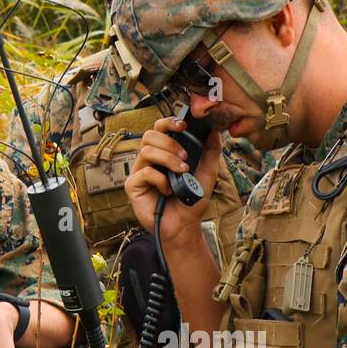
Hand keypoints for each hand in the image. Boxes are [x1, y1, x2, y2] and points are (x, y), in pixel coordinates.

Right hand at [123, 115, 222, 250]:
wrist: (184, 225)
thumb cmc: (191, 200)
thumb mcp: (207, 172)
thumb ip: (211, 151)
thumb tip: (214, 131)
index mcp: (163, 152)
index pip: (159, 129)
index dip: (168, 122)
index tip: (183, 125)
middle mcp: (149, 159)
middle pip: (149, 135)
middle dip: (169, 142)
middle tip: (185, 157)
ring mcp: (139, 171)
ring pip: (147, 151)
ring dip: (168, 159)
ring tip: (182, 172)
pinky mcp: (133, 185)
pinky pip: (144, 172)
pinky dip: (160, 180)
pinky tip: (168, 190)